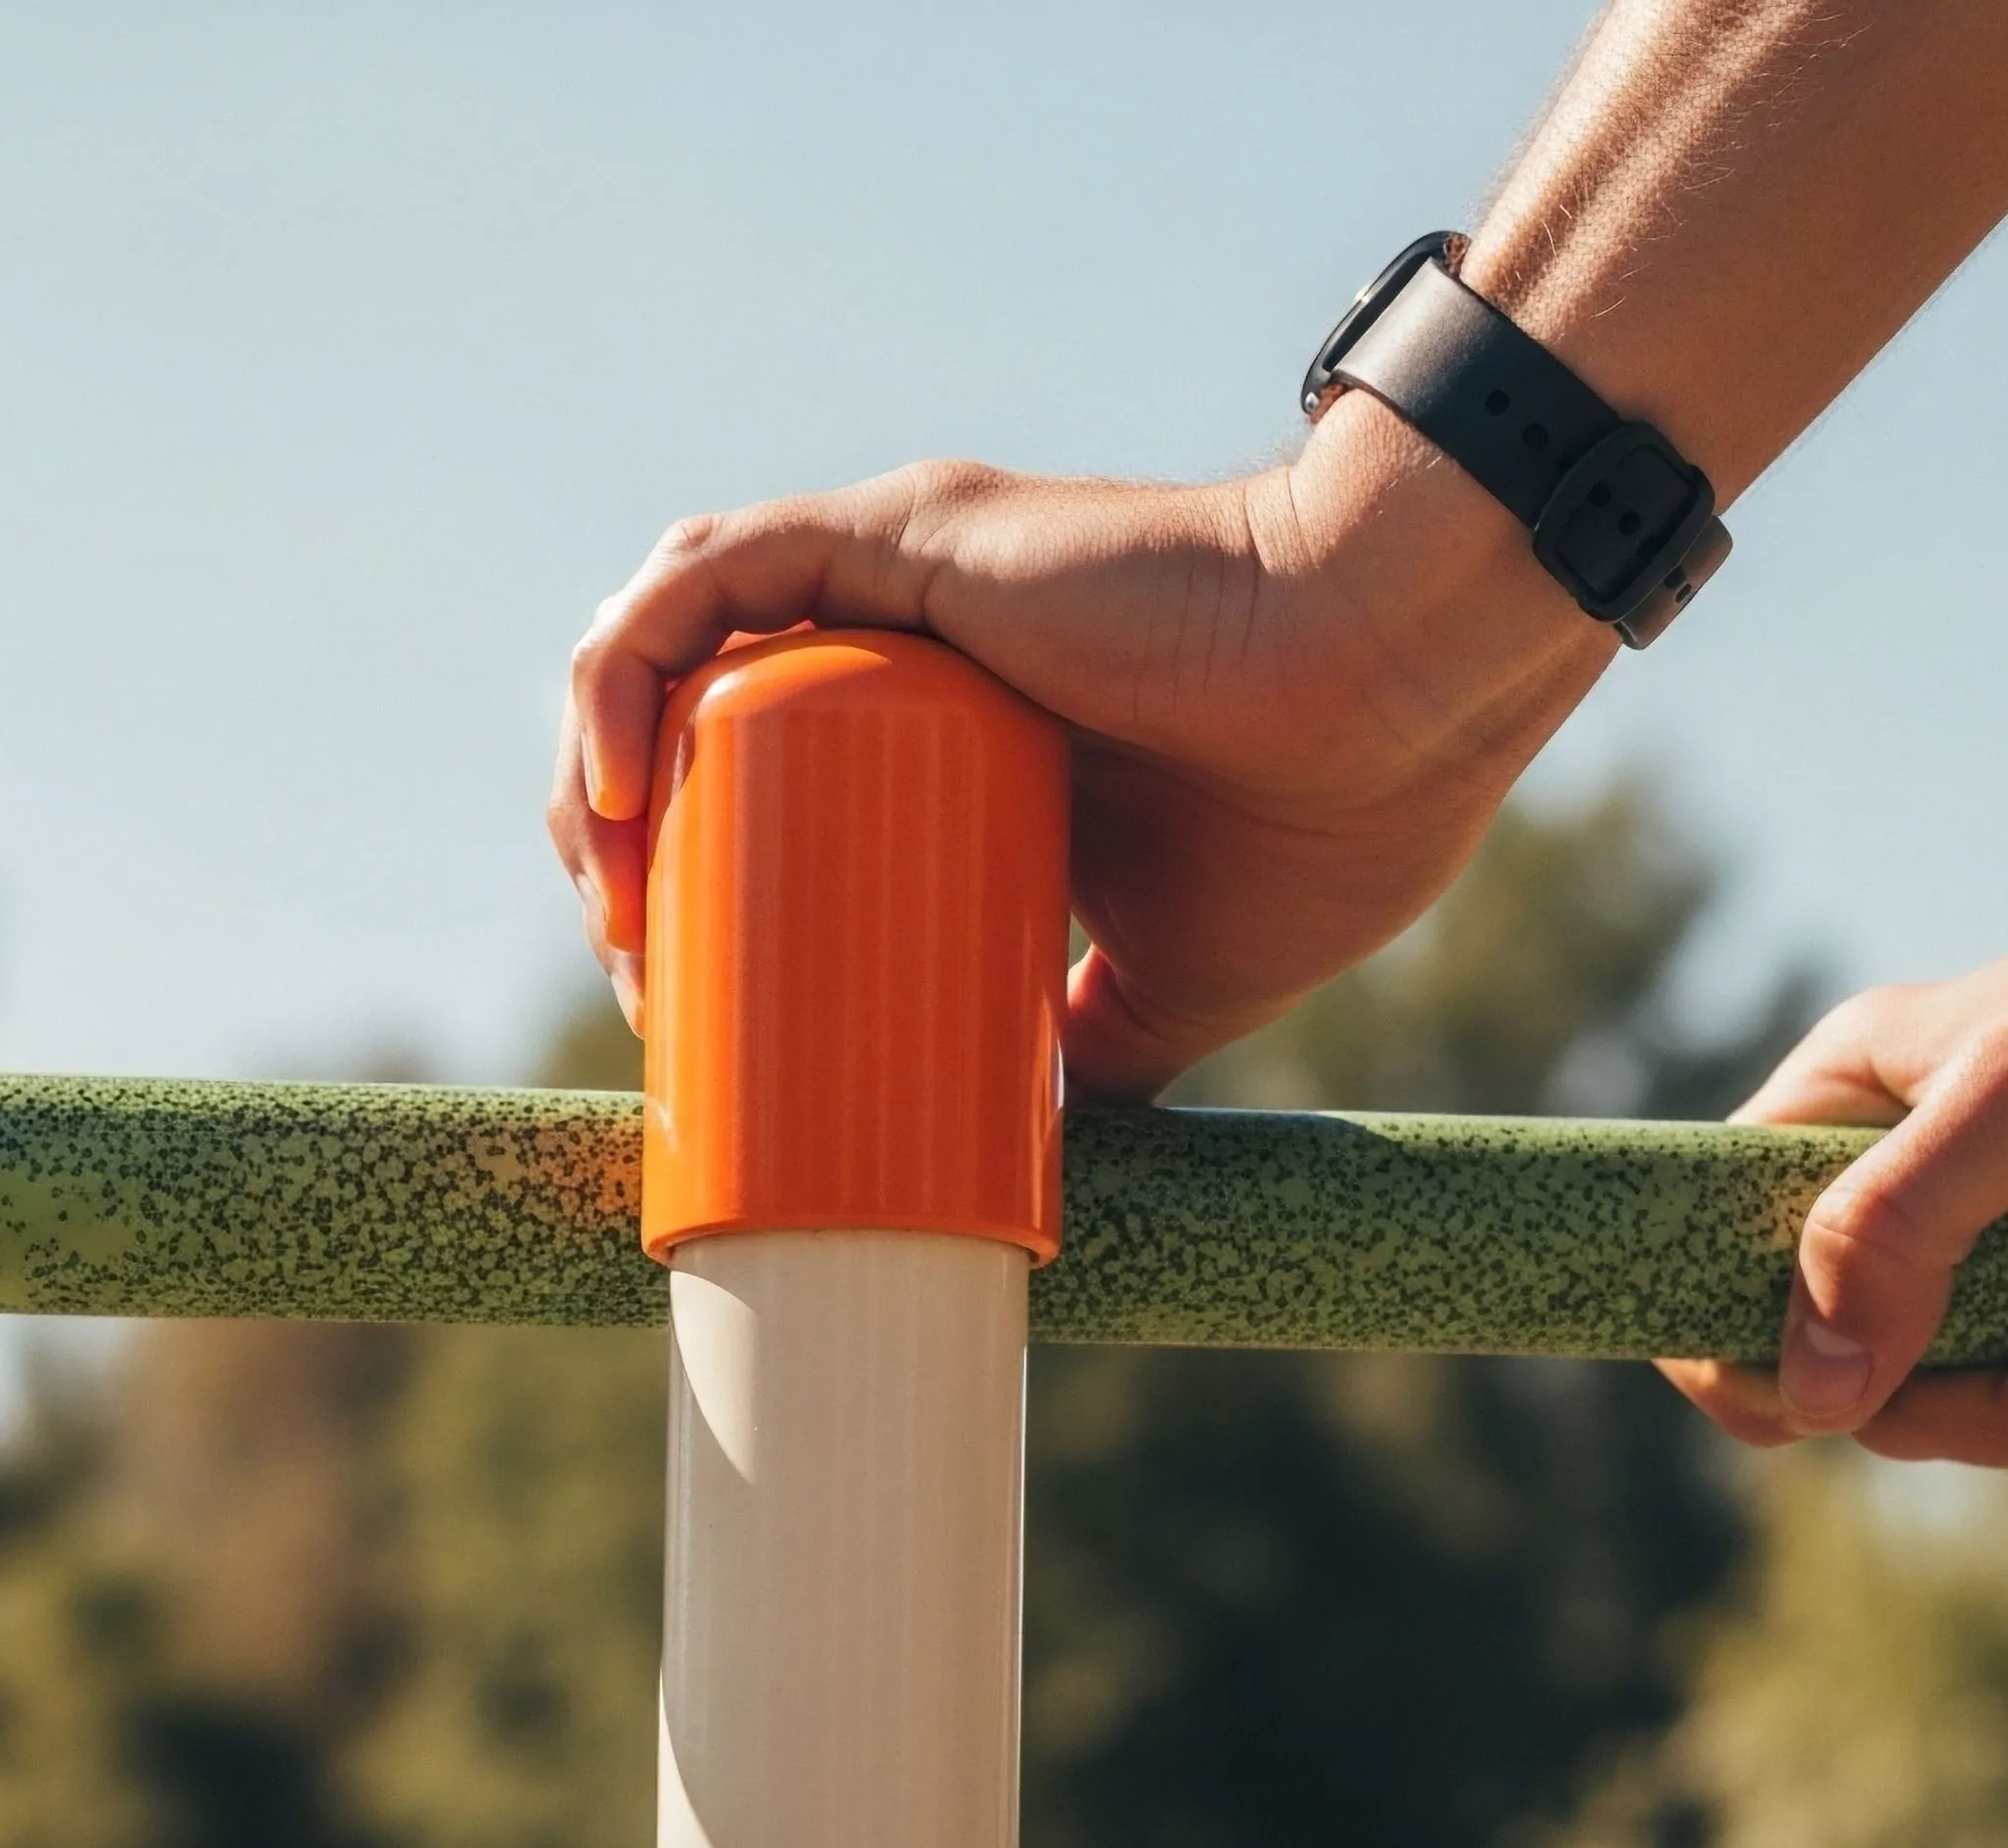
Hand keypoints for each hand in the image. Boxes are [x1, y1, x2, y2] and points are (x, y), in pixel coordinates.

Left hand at [551, 404, 1610, 1100]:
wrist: (1402, 682)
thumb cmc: (1329, 804)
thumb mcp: (1181, 967)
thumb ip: (1110, 1042)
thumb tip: (1046, 1153)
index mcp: (953, 711)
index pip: (758, 779)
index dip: (687, 892)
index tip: (681, 1028)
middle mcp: (908, 625)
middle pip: (690, 714)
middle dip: (626, 849)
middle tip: (644, 984)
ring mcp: (897, 570)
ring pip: (674, 641)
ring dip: (605, 768)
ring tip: (618, 901)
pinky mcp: (900, 533)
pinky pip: (709, 574)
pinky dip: (627, 666)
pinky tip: (609, 788)